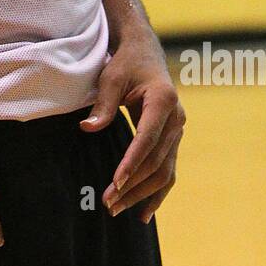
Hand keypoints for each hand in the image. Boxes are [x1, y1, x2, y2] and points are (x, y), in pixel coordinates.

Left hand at [80, 30, 185, 223]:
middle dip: (133, 185)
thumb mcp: (111, 76)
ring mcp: (178, 130)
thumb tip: (88, 128)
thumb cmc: (126, 62)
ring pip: (164, 171)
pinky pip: (168, 170)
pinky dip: (157, 193)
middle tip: (108, 203)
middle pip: (157, 161)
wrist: (145, 52)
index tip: (115, 183)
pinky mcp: (173, 139)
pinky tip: (144, 213)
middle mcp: (176, 118)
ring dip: (142, 194)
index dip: (132, 163)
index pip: (147, 139)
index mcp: (163, 100)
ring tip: (118, 210)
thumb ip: (103, 104)